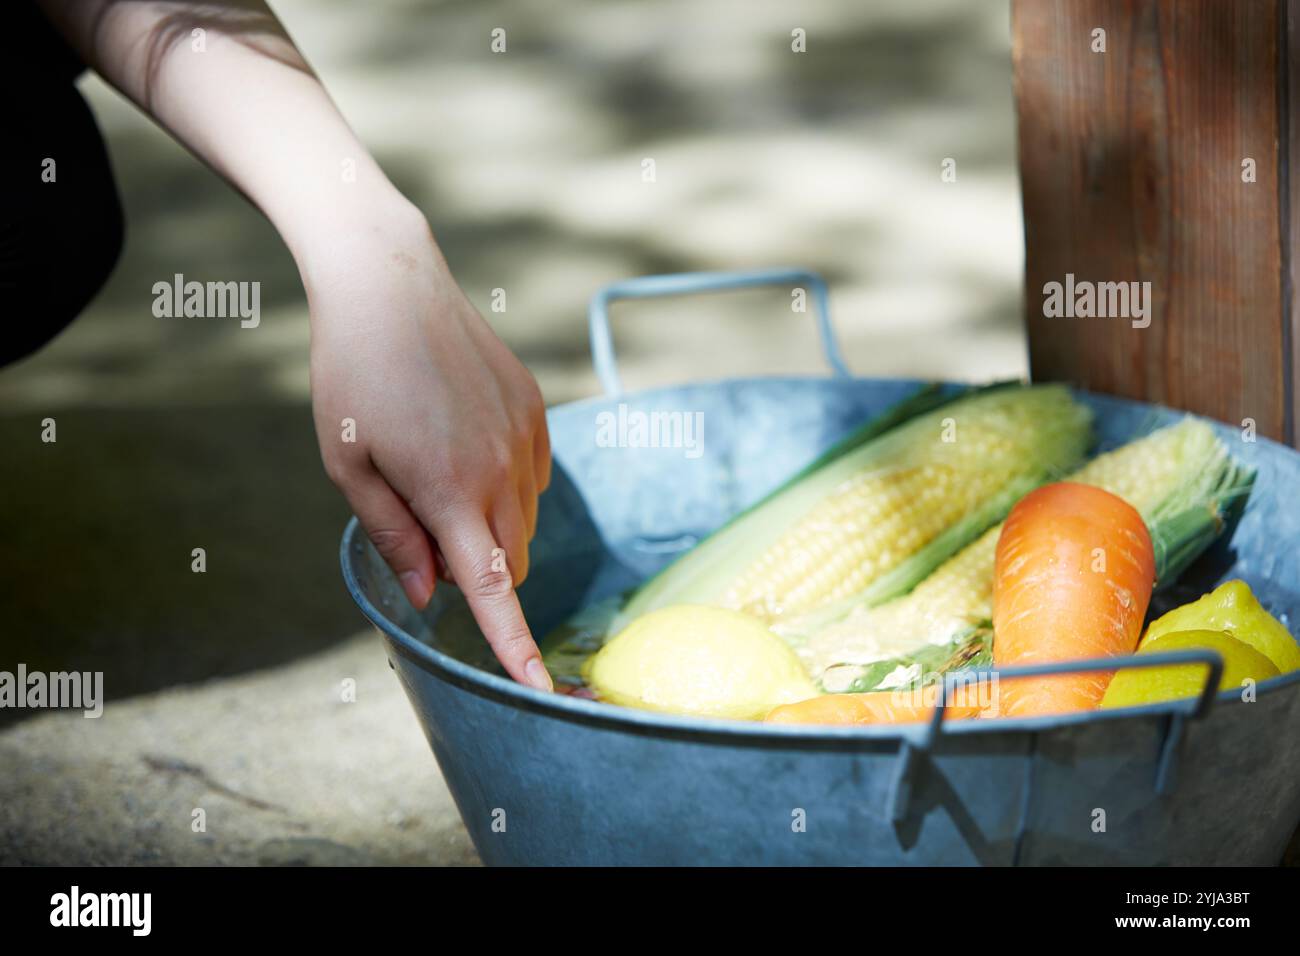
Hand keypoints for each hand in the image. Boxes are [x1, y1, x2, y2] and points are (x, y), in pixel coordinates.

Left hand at [304, 204, 552, 689]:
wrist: (390, 283)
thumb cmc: (353, 376)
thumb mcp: (349, 464)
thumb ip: (394, 536)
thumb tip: (432, 594)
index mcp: (449, 491)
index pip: (493, 589)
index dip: (516, 646)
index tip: (540, 690)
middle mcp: (502, 469)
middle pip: (511, 559)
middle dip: (479, 571)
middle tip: (422, 528)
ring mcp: (526, 436)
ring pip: (526, 519)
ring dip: (491, 526)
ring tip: (436, 470)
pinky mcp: (537, 410)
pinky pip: (536, 476)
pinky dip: (508, 486)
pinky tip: (466, 444)